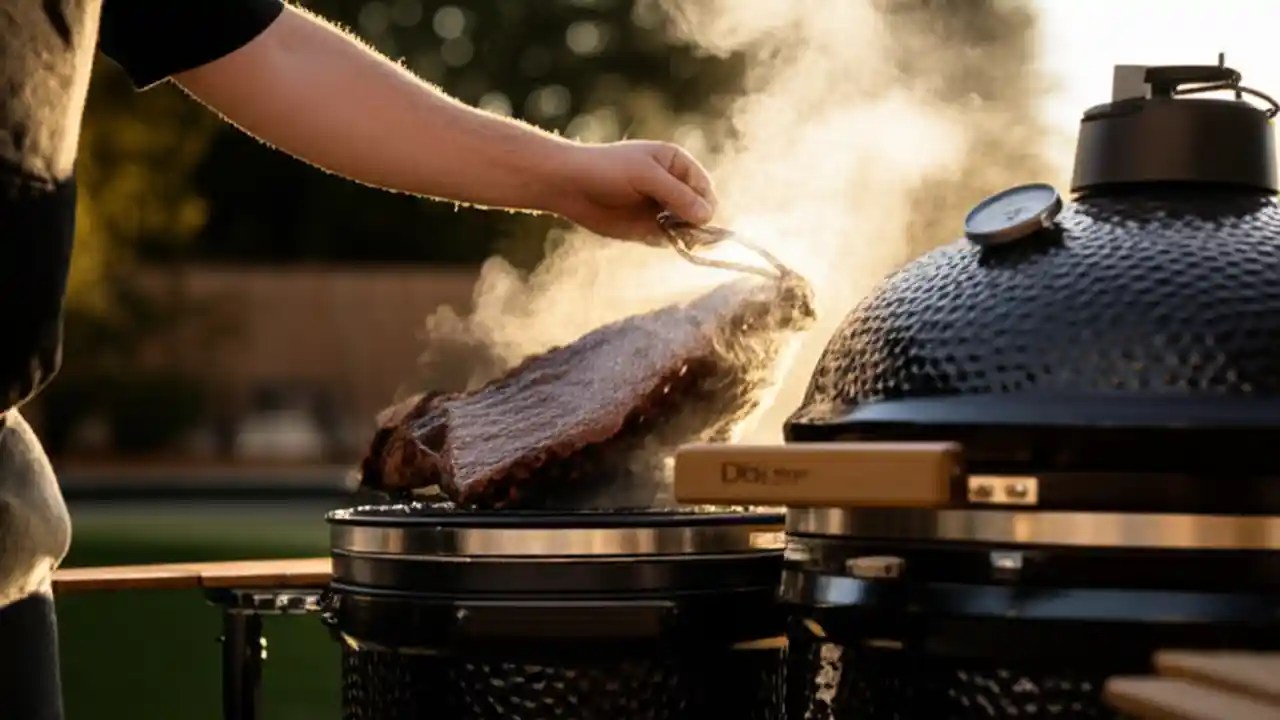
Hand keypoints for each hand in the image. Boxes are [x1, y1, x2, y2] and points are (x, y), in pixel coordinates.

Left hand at [549, 140, 717, 241]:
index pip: (704, 188)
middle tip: (679, 227)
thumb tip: (707, 216)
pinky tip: (648, 234)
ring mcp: (661, 207)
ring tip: (661, 230)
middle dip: (694, 221)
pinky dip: (666, 242)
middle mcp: (673, 185)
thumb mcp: (646, 176)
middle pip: (700, 209)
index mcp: (677, 163)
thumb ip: (677, 195)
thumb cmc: (607, 170)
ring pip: (687, 227)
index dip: (704, 204)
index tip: (696, 217)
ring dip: (682, 234)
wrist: (570, 185)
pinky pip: (668, 239)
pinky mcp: (648, 227)